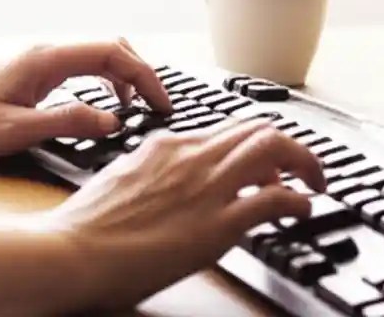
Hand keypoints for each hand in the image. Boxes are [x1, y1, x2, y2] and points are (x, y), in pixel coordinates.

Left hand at [0, 39, 171, 160]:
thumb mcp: (16, 131)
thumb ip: (67, 122)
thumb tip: (112, 120)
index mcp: (45, 59)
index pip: (111, 53)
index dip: (143, 76)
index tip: (160, 103)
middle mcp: (46, 52)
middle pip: (111, 47)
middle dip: (141, 73)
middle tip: (158, 105)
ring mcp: (40, 59)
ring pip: (98, 54)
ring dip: (124, 76)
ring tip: (138, 107)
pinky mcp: (35, 70)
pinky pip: (82, 65)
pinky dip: (105, 80)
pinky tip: (107, 104)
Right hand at [37, 118, 325, 312]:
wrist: (70, 253)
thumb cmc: (84, 228)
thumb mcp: (121, 179)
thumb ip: (154, 172)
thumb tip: (171, 182)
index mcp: (166, 145)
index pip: (225, 131)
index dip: (253, 146)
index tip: (264, 165)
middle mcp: (191, 156)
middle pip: (257, 130)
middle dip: (288, 146)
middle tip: (302, 168)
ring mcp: (207, 187)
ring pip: (274, 149)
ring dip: (304, 162)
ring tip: (314, 180)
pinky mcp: (218, 223)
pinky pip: (277, 199)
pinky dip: (300, 200)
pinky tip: (303, 209)